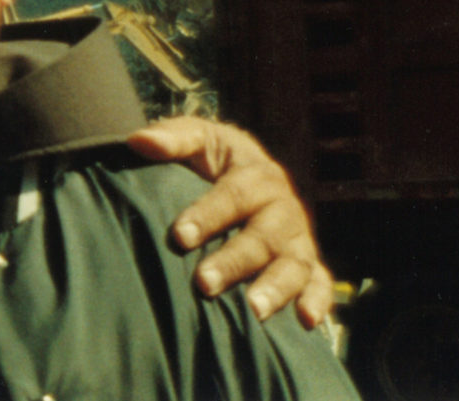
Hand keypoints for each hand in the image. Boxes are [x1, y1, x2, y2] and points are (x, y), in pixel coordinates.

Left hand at [127, 116, 332, 327]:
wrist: (247, 174)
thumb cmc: (215, 160)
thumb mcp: (200, 139)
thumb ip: (174, 138)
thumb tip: (139, 140)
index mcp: (258, 175)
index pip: (235, 194)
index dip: (209, 214)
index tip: (180, 236)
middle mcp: (284, 208)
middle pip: (264, 236)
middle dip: (234, 260)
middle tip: (204, 283)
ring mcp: (298, 238)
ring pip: (295, 264)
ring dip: (276, 287)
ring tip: (252, 310)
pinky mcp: (308, 264)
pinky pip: (319, 282)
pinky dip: (318, 301)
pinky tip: (306, 321)